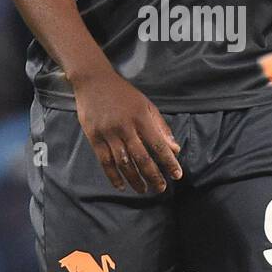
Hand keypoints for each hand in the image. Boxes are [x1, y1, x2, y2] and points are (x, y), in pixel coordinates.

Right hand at [73, 67, 182, 193]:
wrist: (94, 81)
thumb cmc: (124, 94)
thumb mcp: (147, 105)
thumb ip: (161, 127)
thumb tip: (175, 149)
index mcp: (141, 118)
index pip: (158, 145)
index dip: (169, 162)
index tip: (177, 175)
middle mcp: (125, 127)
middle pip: (141, 158)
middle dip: (153, 176)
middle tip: (161, 188)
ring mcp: (108, 133)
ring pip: (123, 163)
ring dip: (135, 179)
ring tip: (143, 190)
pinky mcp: (94, 138)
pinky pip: (105, 162)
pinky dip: (113, 176)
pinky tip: (121, 186)